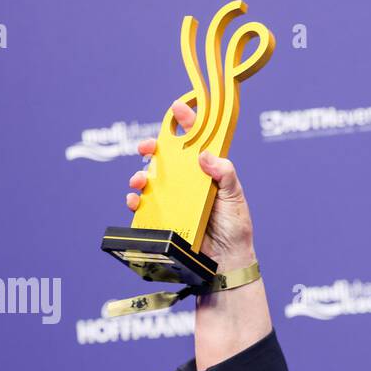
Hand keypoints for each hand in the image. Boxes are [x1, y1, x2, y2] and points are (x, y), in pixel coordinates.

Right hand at [127, 99, 256, 267]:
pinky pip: (144, 206)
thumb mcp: (235, 198)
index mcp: (207, 173)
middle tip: (147, 147)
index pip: (196, 142)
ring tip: (140, 180)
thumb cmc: (235, 228)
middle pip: (166, 158)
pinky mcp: (165, 217)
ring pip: (151, 180)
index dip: (186, 123)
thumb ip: (224, 174)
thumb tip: (204, 154)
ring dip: (140, 175)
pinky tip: (135, 200)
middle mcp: (189, 182)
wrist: (227, 262)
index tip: (177, 108)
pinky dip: (135, 201)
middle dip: (153, 147)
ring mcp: (175, 199)